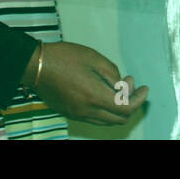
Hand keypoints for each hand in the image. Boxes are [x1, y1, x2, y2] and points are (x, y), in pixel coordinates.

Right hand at [26, 42, 147, 125]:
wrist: (35, 66)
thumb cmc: (65, 57)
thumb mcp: (94, 58)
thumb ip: (112, 74)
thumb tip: (122, 85)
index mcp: (94, 96)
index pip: (126, 108)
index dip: (139, 99)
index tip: (144, 88)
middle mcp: (87, 111)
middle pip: (119, 119)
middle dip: (132, 104)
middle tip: (133, 86)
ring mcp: (77, 115)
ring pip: (107, 121)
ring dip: (119, 108)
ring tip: (120, 87)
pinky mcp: (70, 114)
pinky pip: (95, 118)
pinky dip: (106, 109)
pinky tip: (105, 92)